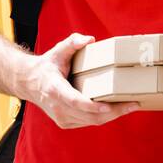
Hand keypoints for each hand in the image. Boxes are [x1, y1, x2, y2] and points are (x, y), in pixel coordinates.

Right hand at [20, 32, 141, 128]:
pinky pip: (87, 122)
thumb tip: (89, 39)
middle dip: (113, 112)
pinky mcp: (65, 122)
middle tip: (133, 104)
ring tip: (130, 106)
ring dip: (111, 116)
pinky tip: (117, 109)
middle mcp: (57, 107)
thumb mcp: (58, 50)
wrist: (29, 83)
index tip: (108, 106)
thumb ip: (72, 42)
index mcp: (54, 89)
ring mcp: (61, 117)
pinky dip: (103, 117)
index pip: (74, 101)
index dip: (92, 106)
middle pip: (88, 115)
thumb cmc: (48, 65)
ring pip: (90, 121)